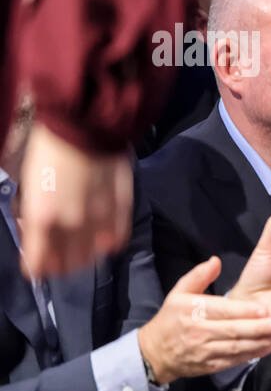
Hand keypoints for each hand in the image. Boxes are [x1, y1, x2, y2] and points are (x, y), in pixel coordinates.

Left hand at [17, 122, 132, 278]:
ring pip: (92, 255)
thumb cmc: (50, 150)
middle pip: (67, 264)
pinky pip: (116, 238)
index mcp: (43, 218)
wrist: (85, 125)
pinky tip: (103, 239)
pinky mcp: (121, 209)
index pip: (39, 263)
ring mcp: (99, 219)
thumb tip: (37, 229)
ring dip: (84, 256)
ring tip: (80, 248)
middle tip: (57, 254)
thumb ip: (34, 215)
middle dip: (59, 263)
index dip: (36, 266)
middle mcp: (71, 225)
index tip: (35, 264)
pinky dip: (108, 243)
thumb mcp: (28, 185)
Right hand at [136, 256, 270, 384]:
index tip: (264, 309)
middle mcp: (198, 331)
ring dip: (259, 343)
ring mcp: (204, 351)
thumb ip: (198, 275)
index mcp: (192, 311)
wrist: (154, 353)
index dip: (244, 311)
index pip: (221, 310)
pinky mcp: (210, 365)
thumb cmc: (170, 319)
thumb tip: (216, 260)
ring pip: (236, 347)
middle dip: (258, 328)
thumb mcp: (178, 293)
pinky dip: (251, 355)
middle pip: (232, 331)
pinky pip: (233, 360)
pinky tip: (266, 348)